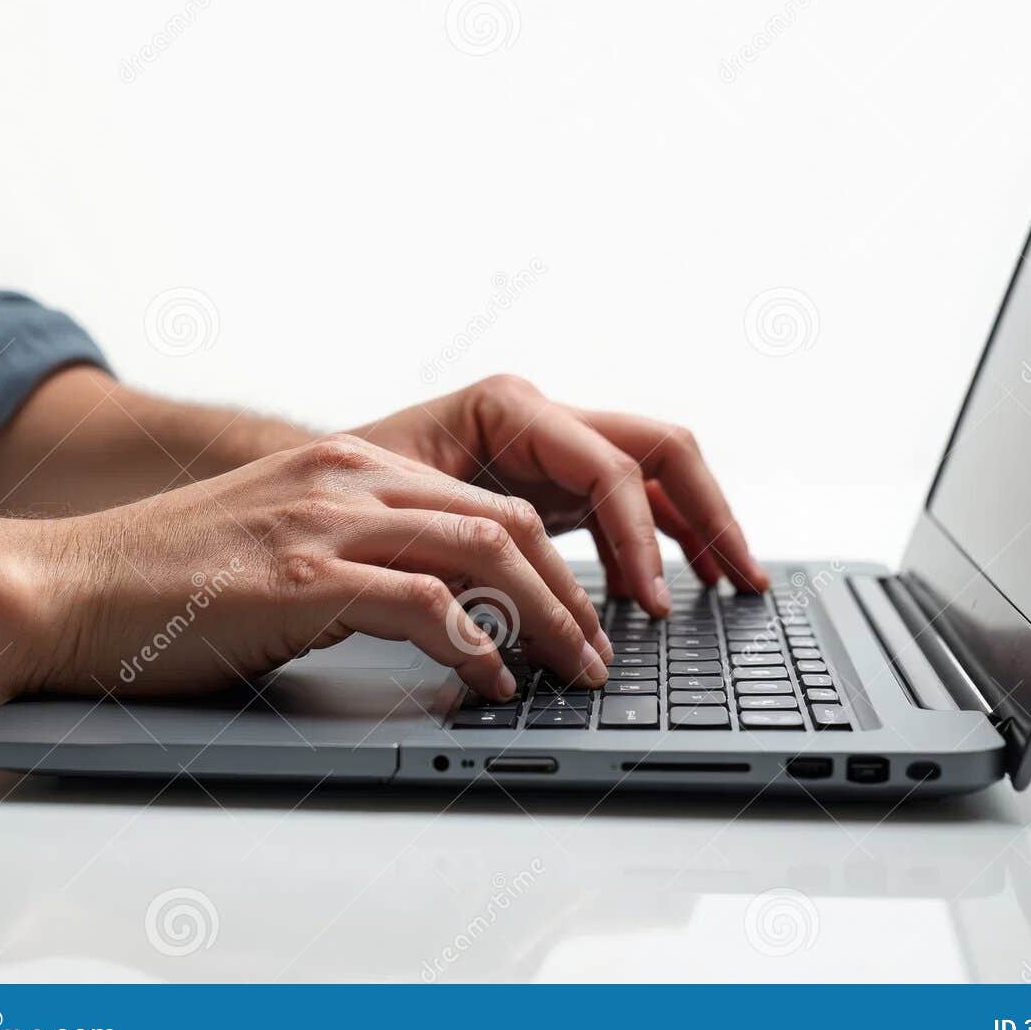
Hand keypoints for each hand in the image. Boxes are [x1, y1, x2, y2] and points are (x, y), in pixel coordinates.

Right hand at [36, 434, 612, 702]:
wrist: (71, 584)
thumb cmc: (178, 580)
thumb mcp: (289, 542)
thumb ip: (366, 555)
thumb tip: (447, 612)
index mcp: (355, 465)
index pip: (492, 501)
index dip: (556, 558)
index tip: (585, 610)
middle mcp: (351, 477)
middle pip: (507, 521)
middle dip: (572, 590)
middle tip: (602, 650)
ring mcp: (326, 522)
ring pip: (484, 552)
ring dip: (546, 618)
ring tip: (575, 669)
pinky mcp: (300, 577)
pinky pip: (423, 605)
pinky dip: (476, 646)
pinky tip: (495, 682)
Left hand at [353, 375, 769, 614]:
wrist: (289, 492)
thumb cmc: (329, 494)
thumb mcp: (393, 512)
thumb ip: (468, 550)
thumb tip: (531, 620)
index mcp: (508, 409)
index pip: (611, 466)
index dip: (641, 537)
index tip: (651, 604)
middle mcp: (539, 420)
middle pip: (661, 451)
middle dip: (709, 514)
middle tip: (740, 579)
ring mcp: (549, 452)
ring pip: (655, 476)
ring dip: (698, 527)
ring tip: (730, 585)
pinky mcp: (547, 488)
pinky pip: (626, 507)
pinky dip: (654, 545)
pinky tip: (661, 592)